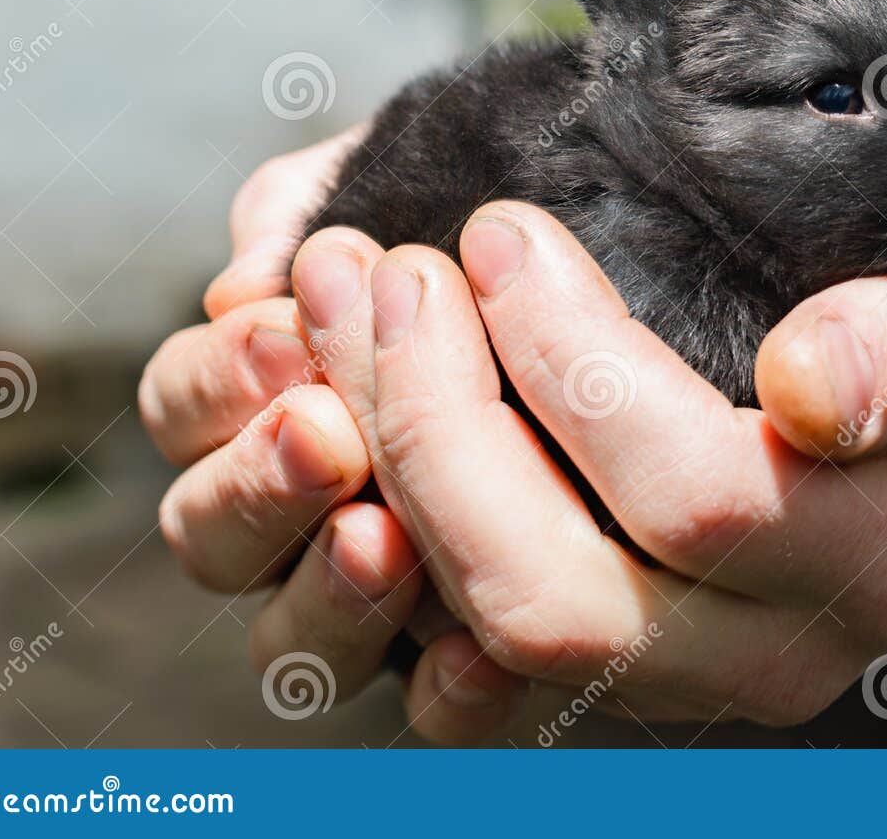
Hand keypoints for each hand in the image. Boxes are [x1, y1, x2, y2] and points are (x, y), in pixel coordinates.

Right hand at [140, 130, 522, 740]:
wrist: (699, 237)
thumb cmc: (565, 197)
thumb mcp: (442, 166)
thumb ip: (332, 191)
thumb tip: (249, 271)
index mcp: (289, 376)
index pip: (187, 408)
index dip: (213, 383)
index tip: (285, 320)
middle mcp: (326, 493)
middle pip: (210, 540)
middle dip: (251, 483)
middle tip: (319, 425)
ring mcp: (406, 584)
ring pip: (294, 649)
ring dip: (323, 592)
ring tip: (374, 532)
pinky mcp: (517, 658)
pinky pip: (437, 720)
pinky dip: (447, 693)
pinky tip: (479, 649)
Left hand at [291, 201, 886, 733]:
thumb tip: (810, 387)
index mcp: (872, 559)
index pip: (693, 494)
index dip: (571, 363)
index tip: (500, 227)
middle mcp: (772, 653)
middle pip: (554, 598)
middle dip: (434, 426)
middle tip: (378, 268)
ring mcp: (682, 678)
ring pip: (478, 635)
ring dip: (379, 473)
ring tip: (330, 313)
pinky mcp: (610, 667)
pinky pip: (454, 654)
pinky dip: (372, 546)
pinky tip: (342, 420)